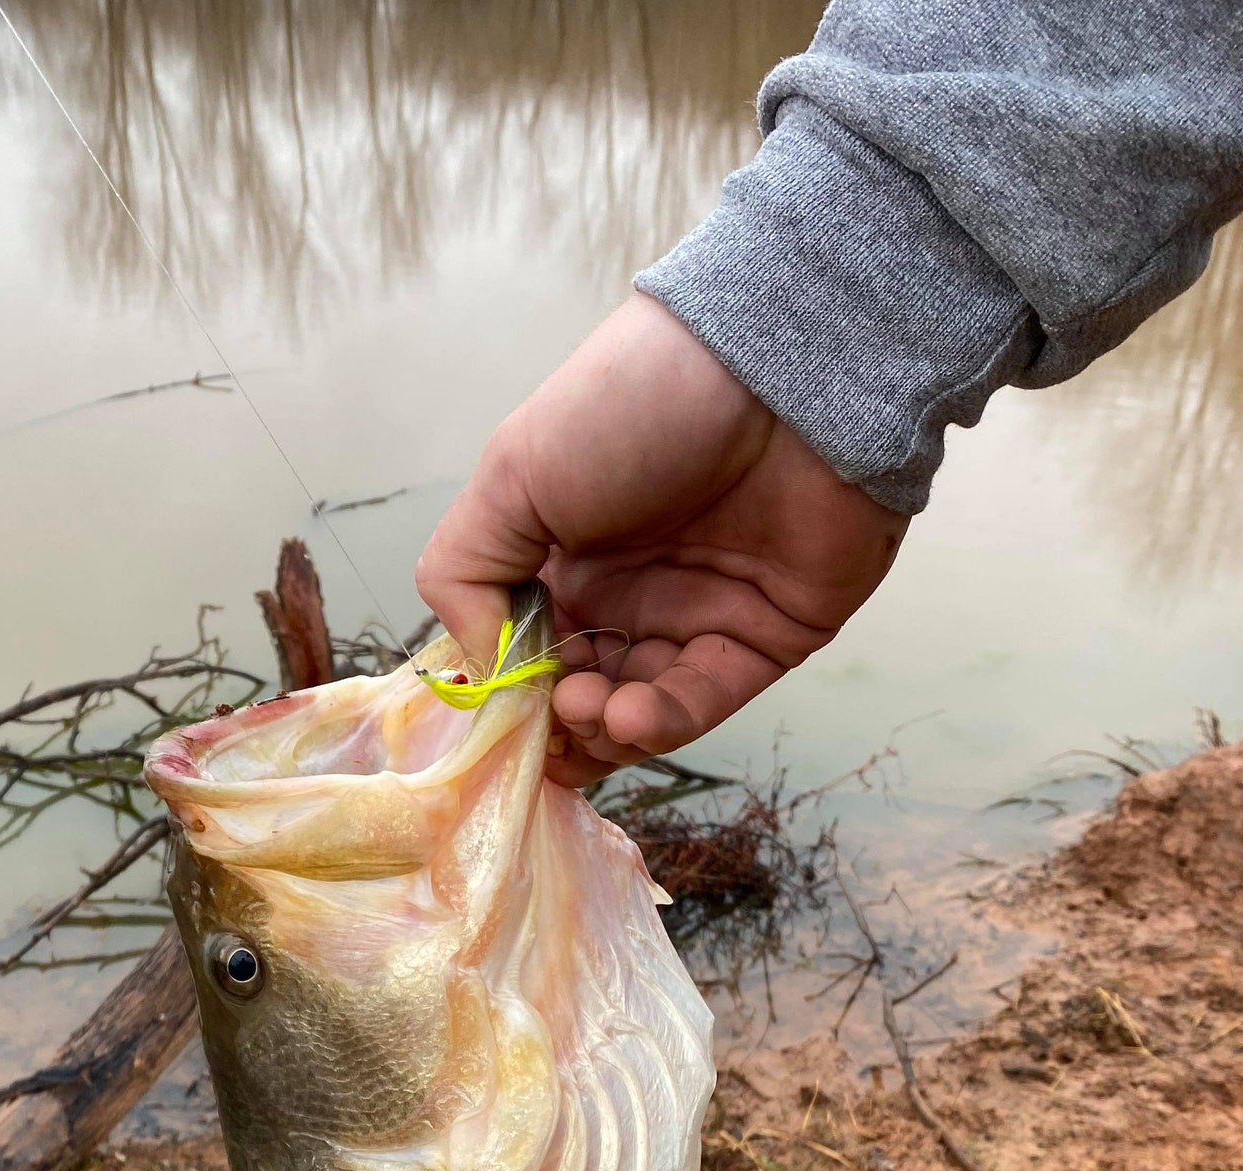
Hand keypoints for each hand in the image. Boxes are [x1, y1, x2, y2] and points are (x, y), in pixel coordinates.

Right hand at [415, 293, 907, 785]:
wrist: (775, 370)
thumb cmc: (634, 404)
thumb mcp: (512, 473)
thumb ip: (467, 573)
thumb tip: (478, 666)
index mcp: (565, 555)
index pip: (528, 652)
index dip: (510, 691)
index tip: (497, 711)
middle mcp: (631, 592)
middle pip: (582, 693)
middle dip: (557, 721)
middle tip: (550, 713)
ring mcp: (699, 616)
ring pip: (641, 711)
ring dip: (605, 729)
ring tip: (588, 710)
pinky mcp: (766, 637)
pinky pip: (706, 700)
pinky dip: (665, 721)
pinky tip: (630, 716)